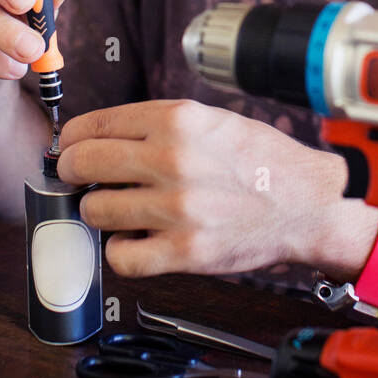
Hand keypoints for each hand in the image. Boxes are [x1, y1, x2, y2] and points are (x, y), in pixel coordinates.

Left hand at [56, 98, 375, 277]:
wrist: (308, 204)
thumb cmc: (261, 162)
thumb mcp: (213, 120)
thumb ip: (159, 124)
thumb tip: (98, 137)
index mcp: (178, 120)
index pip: (92, 126)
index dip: (71, 139)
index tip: (69, 148)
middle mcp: (173, 159)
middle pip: (81, 165)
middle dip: (72, 173)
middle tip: (80, 180)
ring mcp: (178, 207)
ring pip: (95, 211)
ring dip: (99, 212)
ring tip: (118, 210)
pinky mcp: (185, 251)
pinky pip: (120, 258)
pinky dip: (121, 252)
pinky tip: (135, 241)